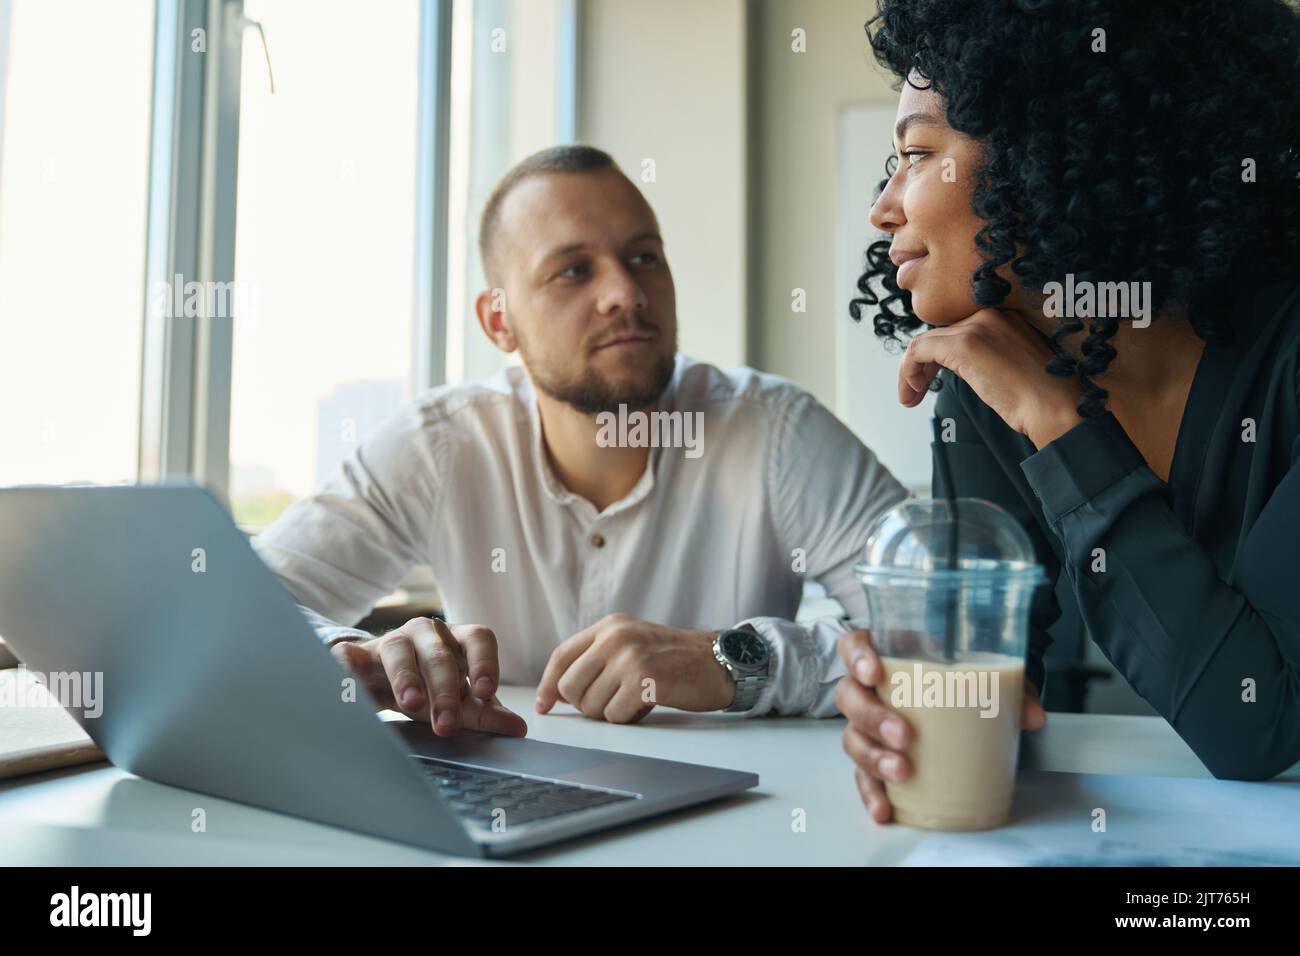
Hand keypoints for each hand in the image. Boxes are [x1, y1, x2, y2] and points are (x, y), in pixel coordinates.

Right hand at [331, 617, 526, 737]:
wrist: (378, 678)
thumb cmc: (428, 686)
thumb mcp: (457, 701)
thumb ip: (484, 713)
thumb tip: (518, 728)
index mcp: (457, 639)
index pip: (479, 638)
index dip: (484, 662)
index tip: (486, 692)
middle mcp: (426, 634)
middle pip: (439, 653)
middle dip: (445, 690)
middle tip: (448, 724)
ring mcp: (391, 640)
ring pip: (399, 648)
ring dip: (406, 677)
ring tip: (411, 704)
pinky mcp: (356, 653)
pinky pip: (348, 655)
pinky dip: (347, 666)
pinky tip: (348, 686)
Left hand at [535, 613, 734, 722]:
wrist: (718, 661)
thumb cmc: (676, 659)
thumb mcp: (633, 643)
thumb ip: (599, 658)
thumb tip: (560, 691)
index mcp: (609, 626)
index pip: (562, 655)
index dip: (547, 684)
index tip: (544, 705)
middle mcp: (615, 637)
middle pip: (569, 686)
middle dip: (584, 705)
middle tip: (611, 702)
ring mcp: (629, 657)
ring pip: (591, 706)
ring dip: (611, 712)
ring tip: (636, 698)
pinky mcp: (644, 680)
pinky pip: (615, 715)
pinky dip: (629, 718)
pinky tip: (648, 703)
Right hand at [836, 628, 1045, 823]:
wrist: (953, 700)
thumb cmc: (952, 677)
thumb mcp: (982, 673)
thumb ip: (1009, 687)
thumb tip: (1032, 717)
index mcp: (885, 654)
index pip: (854, 646)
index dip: (857, 658)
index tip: (875, 674)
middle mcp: (867, 689)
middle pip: (850, 697)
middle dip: (872, 718)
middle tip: (904, 735)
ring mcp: (865, 725)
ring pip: (852, 738)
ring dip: (873, 758)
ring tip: (902, 772)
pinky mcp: (873, 757)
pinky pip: (863, 776)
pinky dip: (872, 793)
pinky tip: (885, 808)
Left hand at [899, 308, 1083, 448]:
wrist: (1057, 407)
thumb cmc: (1042, 399)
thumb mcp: (1012, 370)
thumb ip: (987, 361)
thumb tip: (960, 368)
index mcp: (1004, 318)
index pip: (956, 331)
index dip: (938, 359)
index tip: (930, 383)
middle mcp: (989, 315)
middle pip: (938, 336)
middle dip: (921, 366)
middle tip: (915, 394)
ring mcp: (976, 327)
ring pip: (925, 343)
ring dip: (912, 372)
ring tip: (910, 398)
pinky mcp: (964, 344)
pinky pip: (919, 351)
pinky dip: (908, 371)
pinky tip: (912, 392)